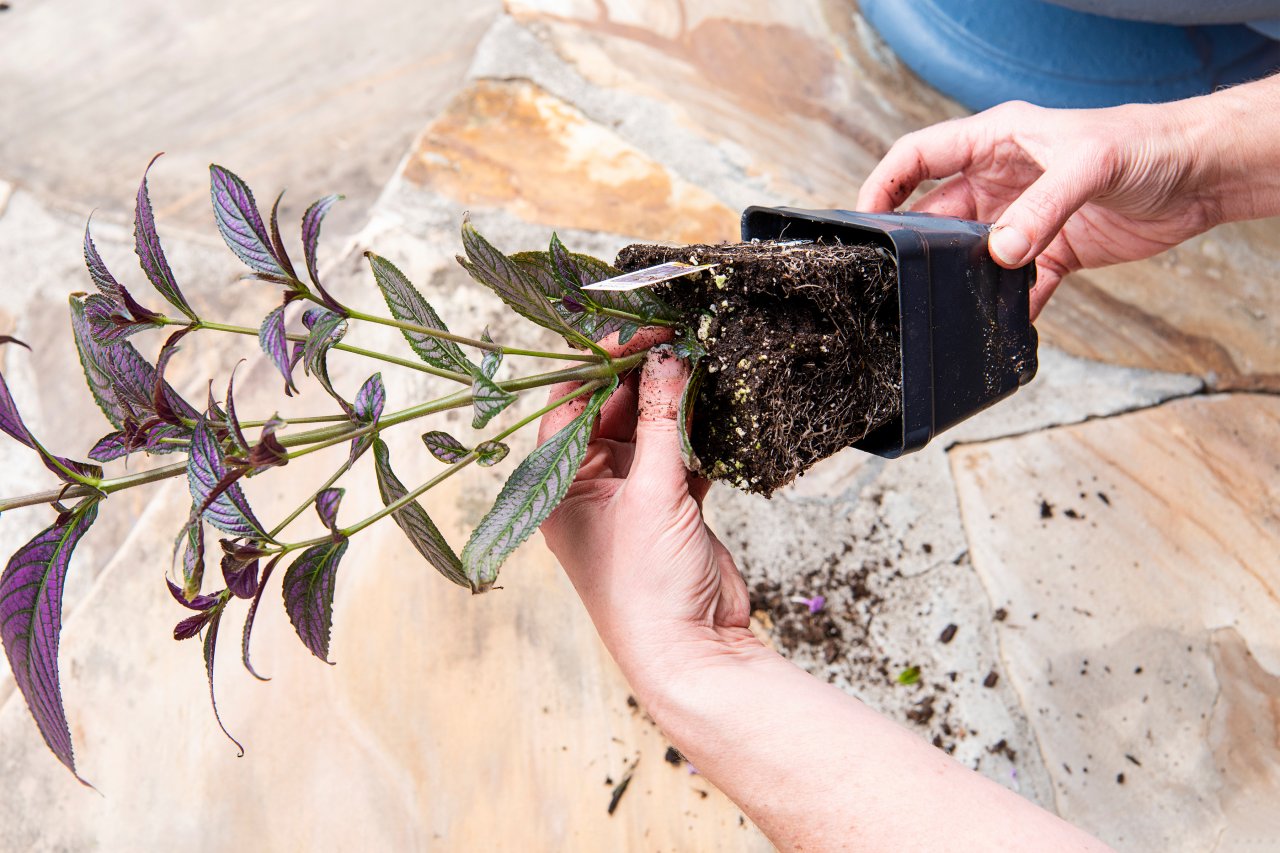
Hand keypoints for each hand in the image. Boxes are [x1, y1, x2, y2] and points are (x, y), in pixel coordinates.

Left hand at [538, 334, 1114, 852]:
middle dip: (641, 374)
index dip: (598, 363)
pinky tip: (713, 403)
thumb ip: (663, 423)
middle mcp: (588, 489)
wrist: (693, 656)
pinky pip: (678, 454)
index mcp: (558, 487)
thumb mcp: (652, 496)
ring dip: (672, 399)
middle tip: (673, 337)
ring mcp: (630, 498)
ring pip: (649, 429)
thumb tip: (666, 361)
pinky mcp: (670, 508)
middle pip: (610, 411)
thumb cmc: (647, 593)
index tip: (633, 331)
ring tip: (696, 359)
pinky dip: (696, 432)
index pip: (568, 405)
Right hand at [857, 98, 1227, 316]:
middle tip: (903, 275)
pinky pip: (1017, 286)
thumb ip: (1041, 209)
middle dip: (920, 244)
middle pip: (937, 212)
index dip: (884, 183)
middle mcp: (1003, 179)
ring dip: (964, 279)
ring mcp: (1024, 218)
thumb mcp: (1089, 166)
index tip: (863, 218)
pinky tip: (1007, 323)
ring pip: (973, 254)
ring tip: (952, 303)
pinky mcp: (1053, 252)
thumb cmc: (1148, 144)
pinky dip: (1010, 306)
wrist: (1203, 174)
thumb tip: (1001, 254)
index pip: (920, 155)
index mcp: (997, 140)